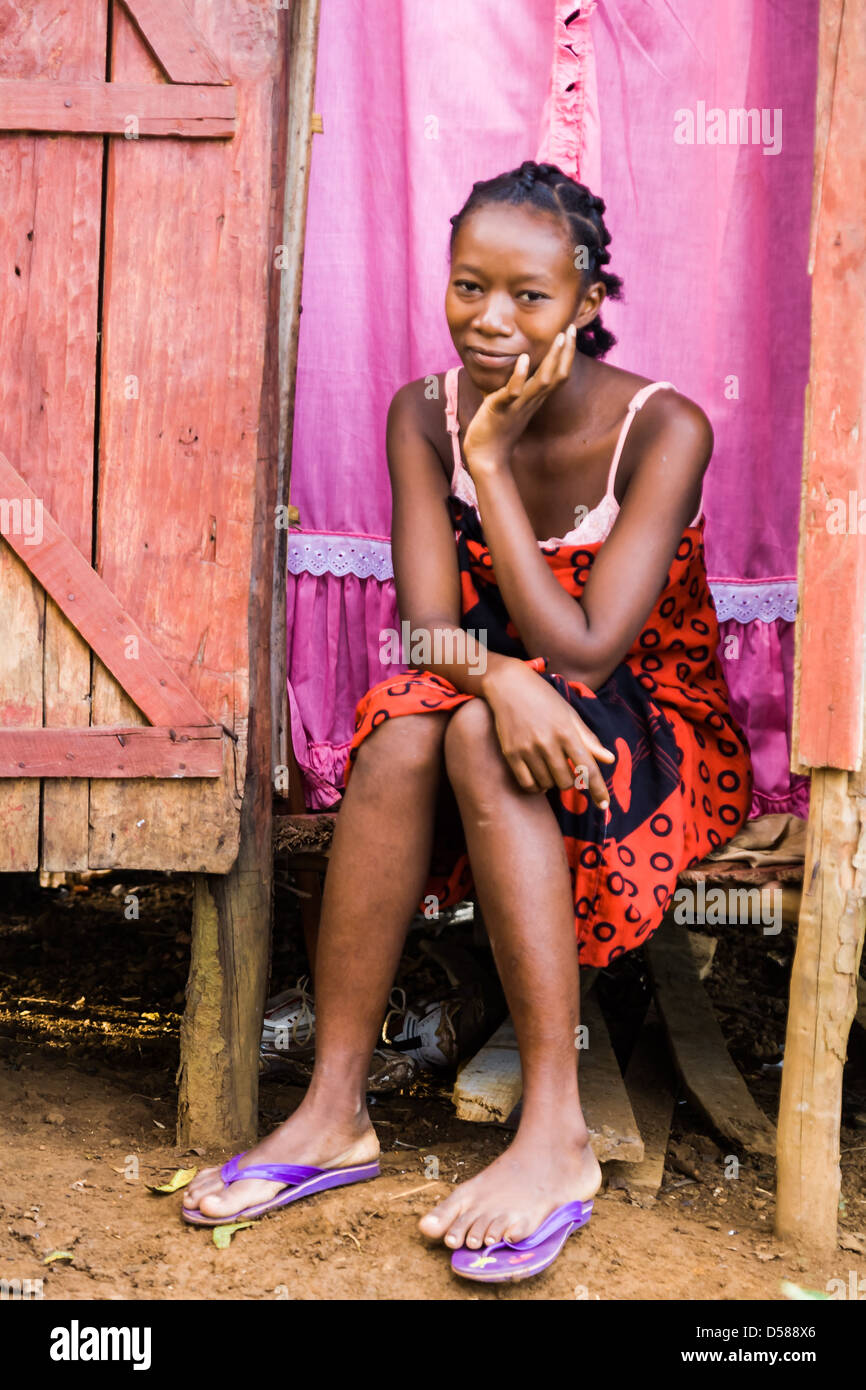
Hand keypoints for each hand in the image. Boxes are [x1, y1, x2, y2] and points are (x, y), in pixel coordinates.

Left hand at [462, 324, 576, 469]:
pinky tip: (524, 358)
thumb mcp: (510, 402)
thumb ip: (516, 385)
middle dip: (566, 351)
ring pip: (543, 381)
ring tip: (559, 338)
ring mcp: (518, 405)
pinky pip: (514, 391)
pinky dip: (520, 375)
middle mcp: (532, 400)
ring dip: (553, 359)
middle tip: (572, 328)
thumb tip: (514, 367)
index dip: (567, 355)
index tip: (570, 333)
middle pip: (558, 375)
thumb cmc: (496, 428)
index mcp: (535, 398)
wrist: (486, 455)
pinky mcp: (502, 409)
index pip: (559, 374)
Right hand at [481, 659, 614, 800]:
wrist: (509, 686)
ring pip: (547, 784)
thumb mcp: (570, 715)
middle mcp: (548, 742)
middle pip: (567, 781)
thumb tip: (610, 759)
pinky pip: (527, 784)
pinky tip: (538, 777)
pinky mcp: (511, 754)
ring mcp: (528, 749)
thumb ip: (589, 739)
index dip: (598, 789)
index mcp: (567, 732)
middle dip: (570, 781)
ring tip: (550, 768)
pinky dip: (536, 786)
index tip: (604, 806)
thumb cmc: (544, 699)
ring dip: (552, 782)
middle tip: (565, 769)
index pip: (588, 768)